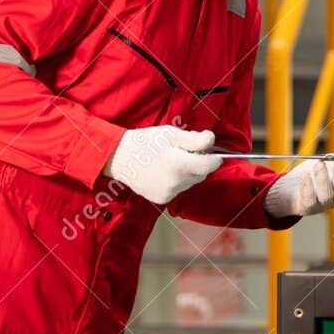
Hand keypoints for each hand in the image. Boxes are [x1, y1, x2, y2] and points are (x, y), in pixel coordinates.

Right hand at [107, 126, 221, 204]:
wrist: (120, 158)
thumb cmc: (146, 142)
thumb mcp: (172, 134)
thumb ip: (195, 139)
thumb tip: (212, 140)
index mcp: (179, 164)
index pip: (209, 166)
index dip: (214, 159)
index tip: (214, 154)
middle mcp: (175, 183)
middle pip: (201, 175)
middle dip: (200, 164)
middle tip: (186, 153)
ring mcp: (168, 193)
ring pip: (190, 183)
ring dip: (188, 173)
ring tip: (172, 161)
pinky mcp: (162, 199)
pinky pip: (179, 189)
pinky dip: (178, 181)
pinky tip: (164, 172)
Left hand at [264, 144, 333, 217]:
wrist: (290, 189)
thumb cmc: (311, 176)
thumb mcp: (329, 162)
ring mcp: (321, 203)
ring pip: (327, 195)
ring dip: (323, 178)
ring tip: (318, 164)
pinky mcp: (307, 207)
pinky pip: (309, 200)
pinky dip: (307, 186)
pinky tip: (305, 176)